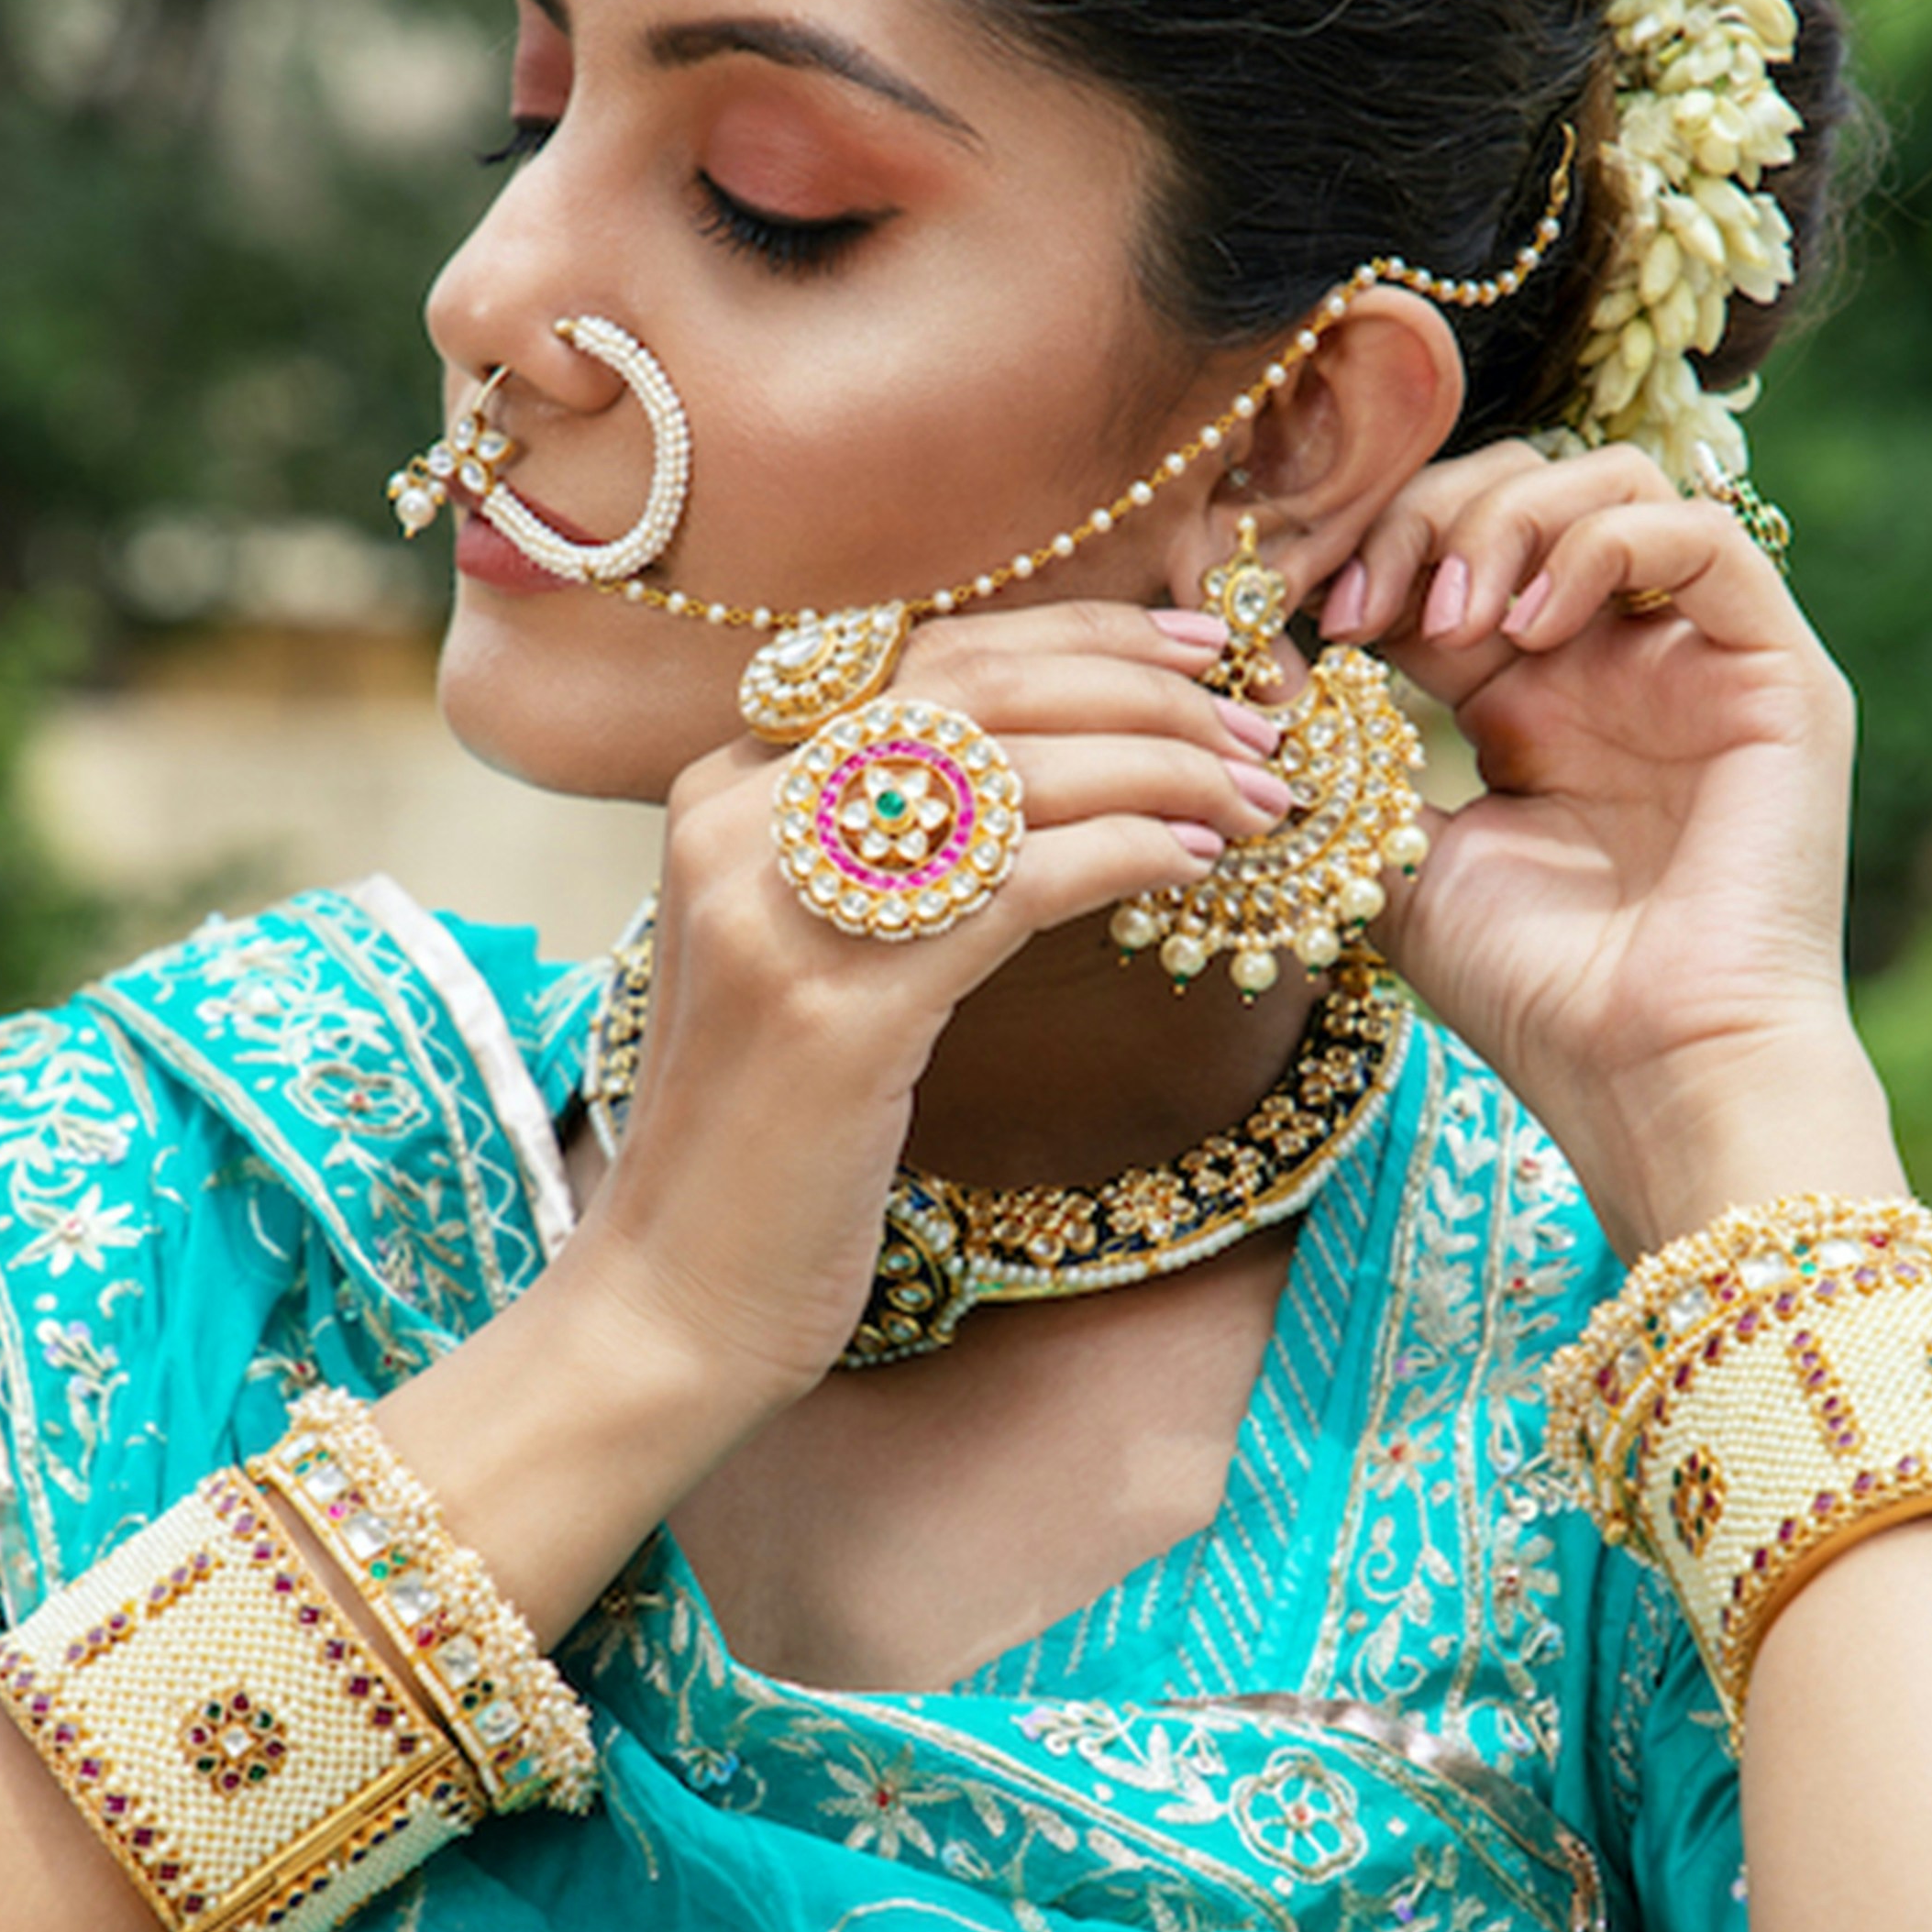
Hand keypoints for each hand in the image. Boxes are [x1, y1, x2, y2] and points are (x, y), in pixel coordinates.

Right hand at [565, 601, 1291, 1411]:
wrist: (676, 1293)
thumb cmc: (766, 1133)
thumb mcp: (805, 953)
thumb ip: (882, 850)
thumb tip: (1050, 771)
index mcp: (723, 788)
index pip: (927, 654)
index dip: (1079, 638)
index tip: (1193, 655)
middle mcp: (734, 820)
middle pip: (977, 688)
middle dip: (1140, 689)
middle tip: (1255, 730)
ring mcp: (778, 912)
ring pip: (1009, 772)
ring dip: (1161, 768)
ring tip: (1254, 801)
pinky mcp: (837, 1009)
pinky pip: (1017, 885)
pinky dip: (1126, 854)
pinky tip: (1194, 868)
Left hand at [1326, 440, 1904, 1249]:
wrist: (1654, 1077)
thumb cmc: (1534, 994)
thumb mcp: (1396, 868)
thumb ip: (1339, 771)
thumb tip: (1257, 677)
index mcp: (1525, 700)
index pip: (1446, 551)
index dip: (1366, 549)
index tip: (1291, 608)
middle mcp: (1613, 663)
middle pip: (1522, 491)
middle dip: (1423, 520)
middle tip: (1362, 609)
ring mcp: (1697, 662)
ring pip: (1612, 484)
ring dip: (1507, 523)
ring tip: (1448, 620)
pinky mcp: (1776, 673)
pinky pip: (1704, 534)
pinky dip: (1601, 547)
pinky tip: (1530, 628)